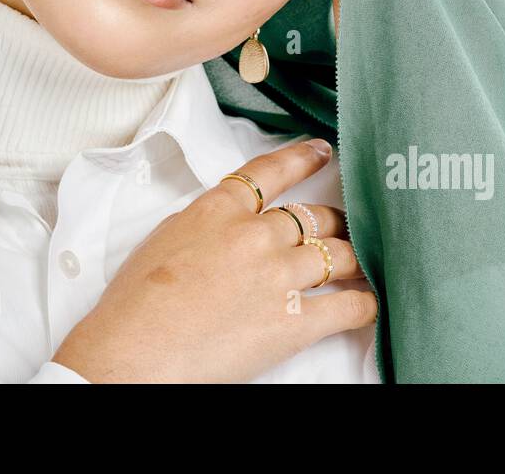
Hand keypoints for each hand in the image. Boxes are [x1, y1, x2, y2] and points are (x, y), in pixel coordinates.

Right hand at [50, 138, 377, 382]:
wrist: (136, 352)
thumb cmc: (137, 305)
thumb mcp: (166, 238)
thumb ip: (207, 221)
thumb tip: (226, 222)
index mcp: (220, 209)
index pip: (272, 171)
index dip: (304, 158)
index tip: (323, 152)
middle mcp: (256, 235)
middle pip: (312, 216)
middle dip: (334, 220)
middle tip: (343, 223)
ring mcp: (279, 276)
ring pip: (338, 254)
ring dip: (353, 258)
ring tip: (360, 262)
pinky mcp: (295, 321)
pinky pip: (349, 305)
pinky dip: (364, 302)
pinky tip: (368, 300)